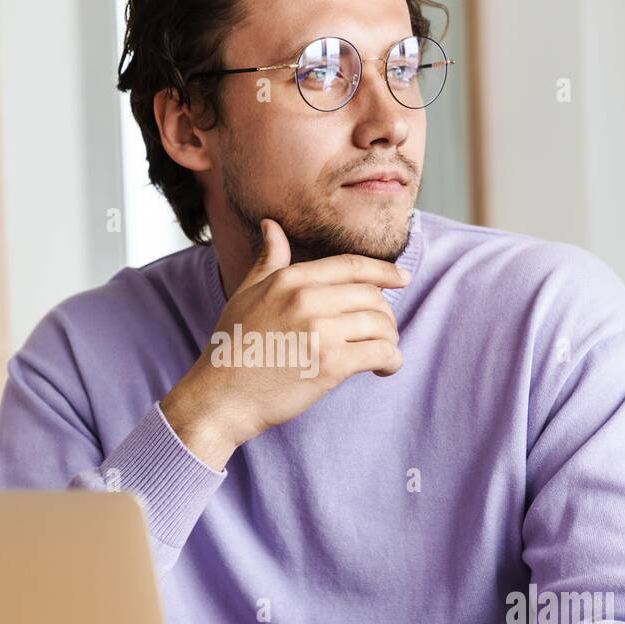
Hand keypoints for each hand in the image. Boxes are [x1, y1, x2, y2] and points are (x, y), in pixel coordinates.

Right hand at [161, 218, 408, 469]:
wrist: (221, 397)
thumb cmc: (234, 348)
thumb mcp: (246, 294)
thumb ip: (268, 261)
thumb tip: (271, 226)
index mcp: (290, 280)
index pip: (351, 266)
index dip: (384, 271)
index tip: (403, 278)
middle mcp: (306, 299)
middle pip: (372, 296)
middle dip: (385, 315)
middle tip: (380, 333)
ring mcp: (319, 331)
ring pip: (381, 324)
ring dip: (390, 339)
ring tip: (381, 352)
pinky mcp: (331, 365)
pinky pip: (381, 353)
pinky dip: (392, 361)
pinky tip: (384, 368)